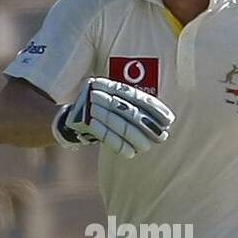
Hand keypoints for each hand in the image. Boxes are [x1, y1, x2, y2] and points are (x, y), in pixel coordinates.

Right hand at [53, 77, 174, 157]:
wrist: (68, 120)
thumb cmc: (99, 113)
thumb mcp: (114, 103)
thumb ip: (132, 107)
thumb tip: (162, 121)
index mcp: (110, 84)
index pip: (136, 96)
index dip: (154, 108)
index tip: (169, 120)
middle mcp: (100, 92)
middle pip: (128, 110)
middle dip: (147, 125)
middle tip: (162, 137)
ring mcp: (90, 106)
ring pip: (118, 123)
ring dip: (134, 137)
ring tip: (147, 147)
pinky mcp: (84, 121)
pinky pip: (104, 134)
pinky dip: (118, 144)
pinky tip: (130, 153)